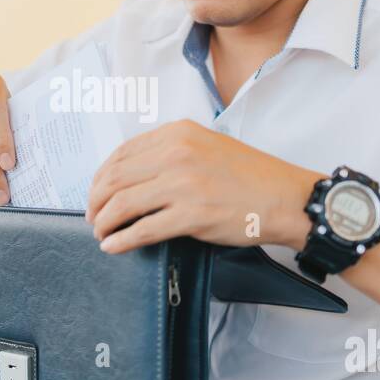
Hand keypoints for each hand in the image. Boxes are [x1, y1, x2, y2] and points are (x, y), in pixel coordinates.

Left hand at [84, 119, 319, 253]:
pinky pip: (142, 230)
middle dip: (96, 200)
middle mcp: (176, 153)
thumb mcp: (207, 147)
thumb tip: (134, 176)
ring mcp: (183, 184)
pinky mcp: (192, 215)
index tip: (96, 192)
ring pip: (122, 203)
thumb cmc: (252, 177)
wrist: (287, 198)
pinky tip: (113, 246)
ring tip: (101, 232)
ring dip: (104, 221)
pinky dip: (120, 240)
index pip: (122, 153)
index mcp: (178, 133)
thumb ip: (171, 153)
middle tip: (92, 216)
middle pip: (115, 178)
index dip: (100, 177)